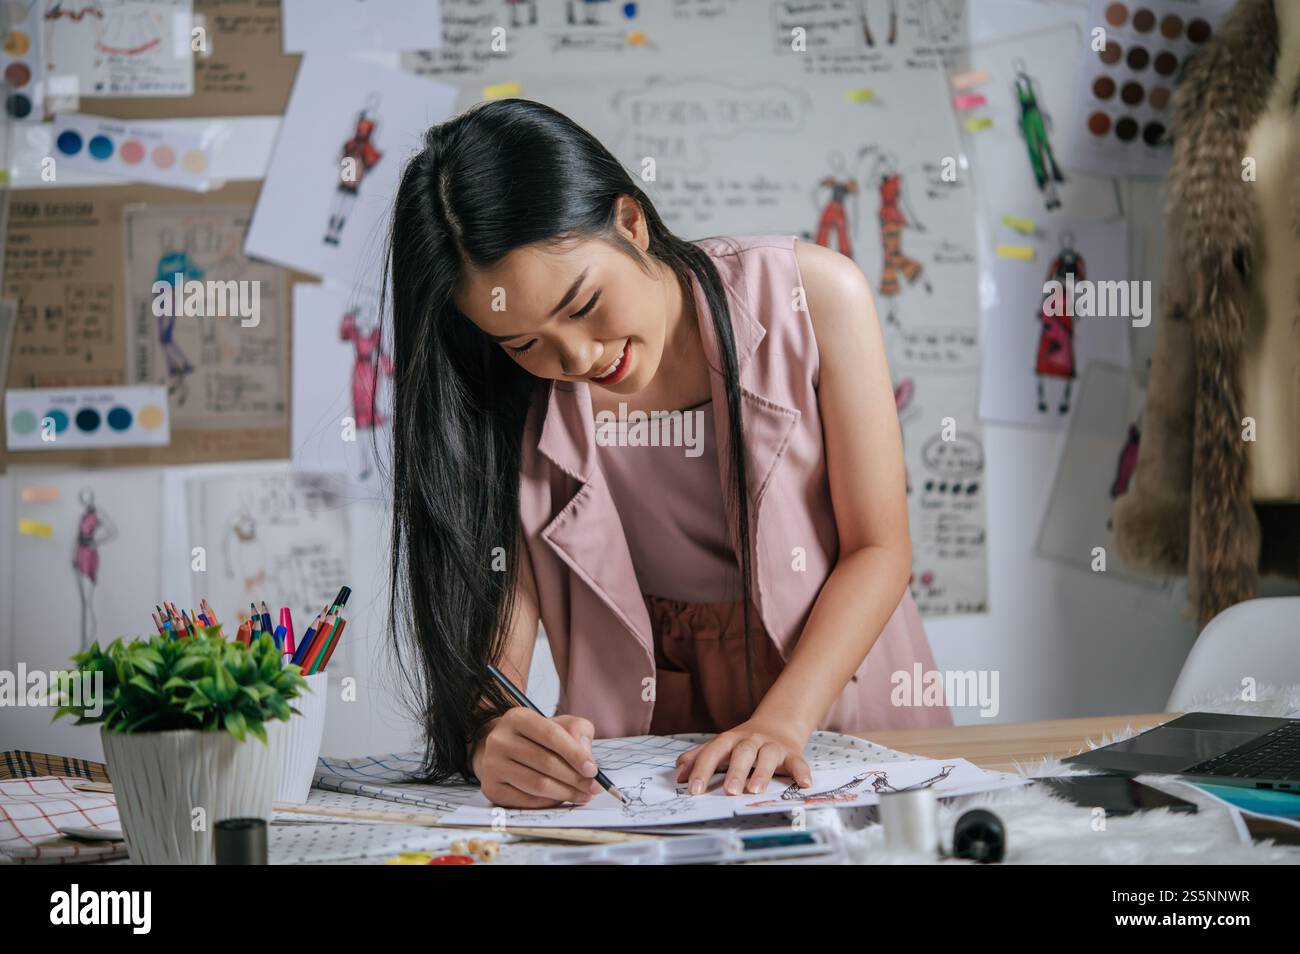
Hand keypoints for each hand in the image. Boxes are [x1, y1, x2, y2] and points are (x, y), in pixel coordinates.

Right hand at [471, 710, 603, 808]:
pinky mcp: (491, 787)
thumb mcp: (559, 724)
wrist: (502, 751)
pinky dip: (549, 802)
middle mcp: (500, 739)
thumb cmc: (536, 738)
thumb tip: (586, 758)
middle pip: (545, 762)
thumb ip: (578, 731)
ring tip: (583, 795)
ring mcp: (492, 764)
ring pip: (537, 784)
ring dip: (565, 793)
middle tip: (593, 788)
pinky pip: (526, 800)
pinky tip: (561, 799)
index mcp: (517, 717)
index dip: (575, 754)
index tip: (593, 770)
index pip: (551, 735)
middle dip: (575, 778)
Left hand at [675, 716, 813, 796]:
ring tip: (756, 790)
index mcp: (730, 740)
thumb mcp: (720, 747)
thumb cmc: (742, 744)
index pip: (713, 751)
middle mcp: (751, 740)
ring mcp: (772, 746)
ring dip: (763, 772)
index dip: (702, 769)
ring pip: (768, 755)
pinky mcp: (791, 753)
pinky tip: (803, 784)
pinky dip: (801, 772)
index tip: (693, 789)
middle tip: (729, 791)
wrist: (776, 725)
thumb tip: (679, 773)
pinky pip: (798, 761)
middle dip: (735, 771)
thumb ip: (699, 758)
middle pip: (742, 752)